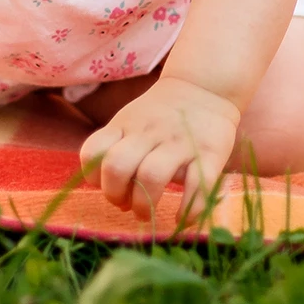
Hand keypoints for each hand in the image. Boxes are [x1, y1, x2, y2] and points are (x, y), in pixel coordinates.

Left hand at [79, 75, 240, 223]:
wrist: (205, 85)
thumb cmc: (162, 114)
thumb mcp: (132, 118)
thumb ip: (117, 147)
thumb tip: (111, 192)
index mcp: (127, 124)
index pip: (94, 151)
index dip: (93, 176)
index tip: (106, 185)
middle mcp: (151, 132)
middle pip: (118, 165)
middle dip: (115, 195)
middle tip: (126, 203)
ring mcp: (180, 142)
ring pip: (152, 176)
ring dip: (144, 204)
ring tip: (147, 211)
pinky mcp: (210, 153)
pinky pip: (198, 187)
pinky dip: (188, 210)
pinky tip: (182, 217)